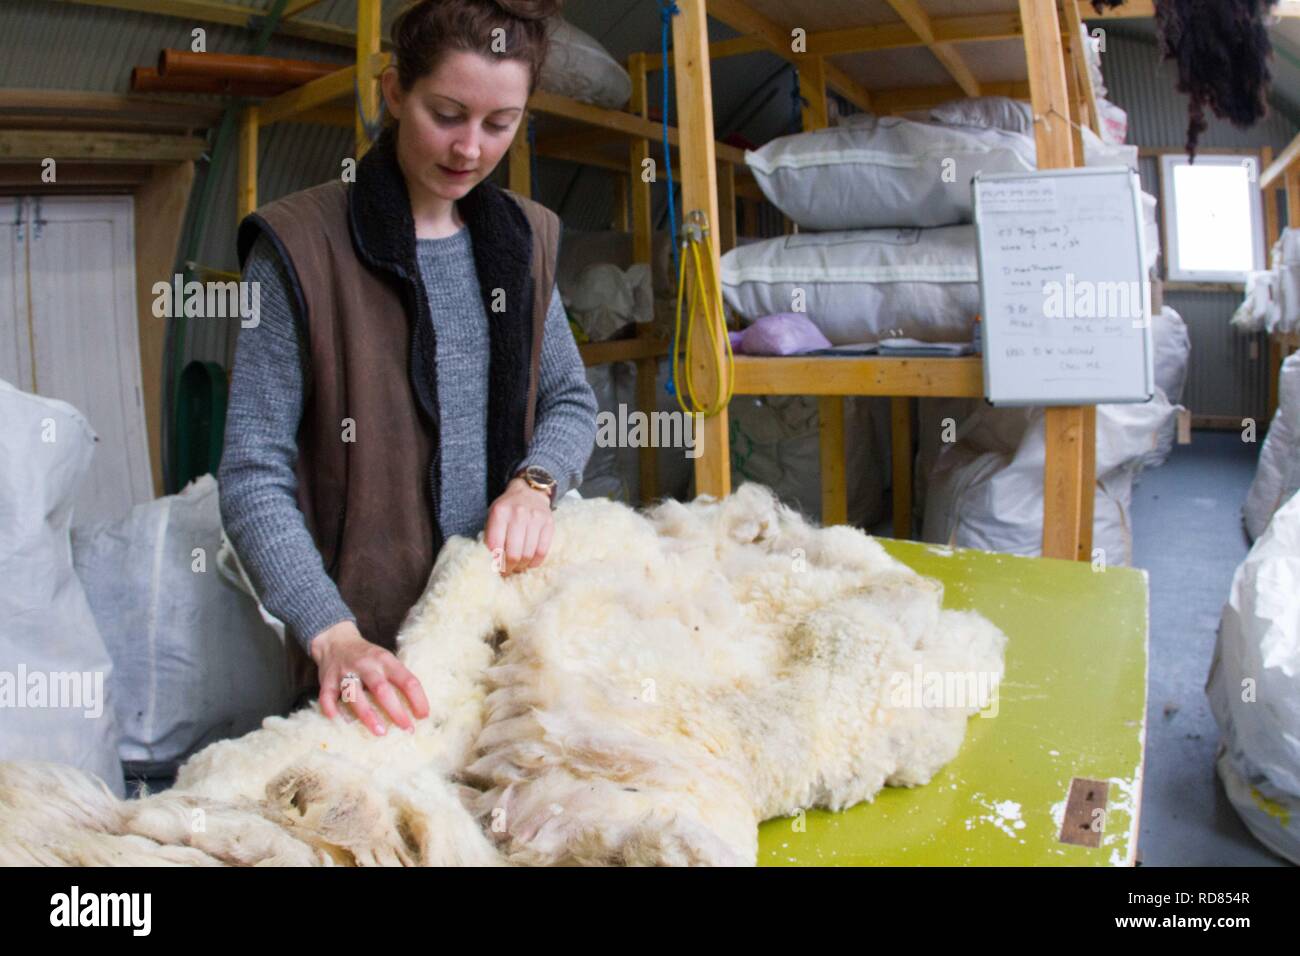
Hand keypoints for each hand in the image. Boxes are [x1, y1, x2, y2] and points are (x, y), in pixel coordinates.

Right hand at [310, 620, 429, 735]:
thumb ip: (397, 680)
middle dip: (395, 711)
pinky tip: (337, 719)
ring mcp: (345, 672)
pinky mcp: (327, 680)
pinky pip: (327, 695)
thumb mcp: (386, 661)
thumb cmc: (367, 658)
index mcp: (386, 661)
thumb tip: (417, 710)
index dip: (418, 699)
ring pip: (355, 694)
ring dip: (368, 715)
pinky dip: (331, 708)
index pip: (407, 679)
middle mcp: (366, 665)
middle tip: (407, 728)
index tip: (423, 716)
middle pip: (381, 689)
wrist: (335, 640)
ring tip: (380, 732)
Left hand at [484, 476, 554, 574]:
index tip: (496, 568)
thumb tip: (493, 562)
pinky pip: (542, 551)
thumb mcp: (493, 516)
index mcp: (500, 512)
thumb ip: (491, 535)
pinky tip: (530, 562)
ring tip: (518, 567)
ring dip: (522, 566)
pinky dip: (535, 562)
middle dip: (509, 568)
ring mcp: (536, 518)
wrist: (529, 491)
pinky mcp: (548, 523)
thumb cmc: (508, 508)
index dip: (495, 562)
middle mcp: (518, 514)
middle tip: (507, 571)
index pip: (495, 546)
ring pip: (528, 554)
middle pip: (513, 553)